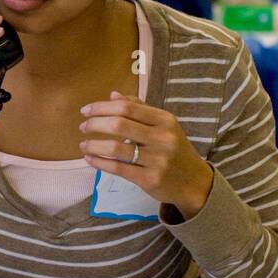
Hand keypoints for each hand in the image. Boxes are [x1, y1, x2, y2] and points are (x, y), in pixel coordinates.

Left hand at [79, 91, 214, 217]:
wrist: (194, 182)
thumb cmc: (174, 150)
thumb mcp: (164, 126)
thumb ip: (139, 109)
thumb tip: (112, 95)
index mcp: (165, 120)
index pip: (127, 108)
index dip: (102, 107)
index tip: (86, 111)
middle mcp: (162, 138)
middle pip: (119, 124)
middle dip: (95, 124)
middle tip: (83, 126)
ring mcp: (157, 159)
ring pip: (115, 148)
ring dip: (93, 145)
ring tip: (83, 145)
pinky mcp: (149, 179)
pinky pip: (117, 168)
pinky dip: (99, 162)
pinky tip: (90, 159)